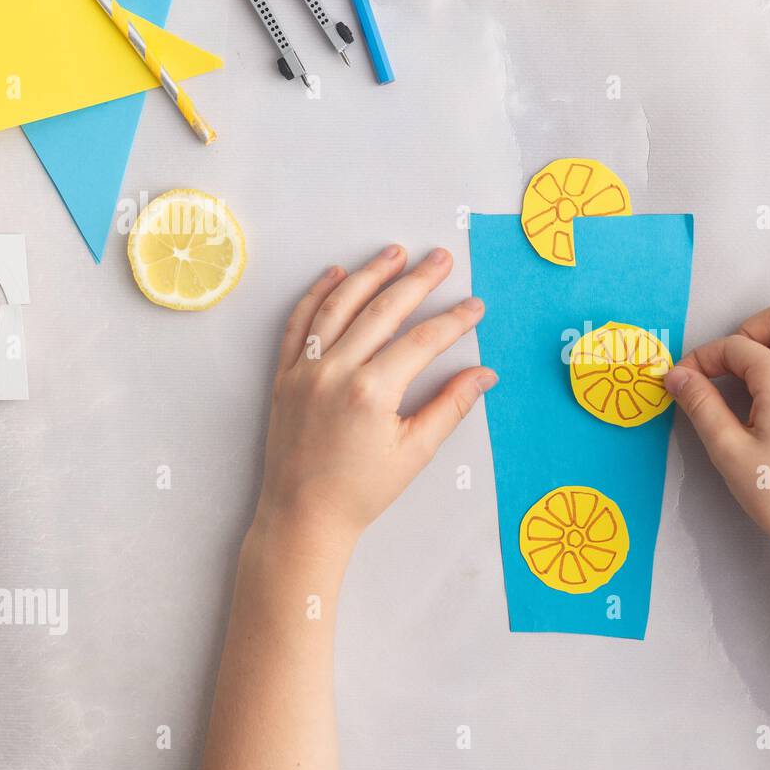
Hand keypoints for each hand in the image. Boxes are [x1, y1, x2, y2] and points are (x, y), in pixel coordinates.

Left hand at [255, 245, 495, 553]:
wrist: (302, 517)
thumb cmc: (361, 492)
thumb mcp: (415, 452)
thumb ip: (451, 407)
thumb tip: (485, 375)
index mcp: (372, 391)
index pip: (423, 340)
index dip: (454, 320)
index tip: (476, 306)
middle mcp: (335, 371)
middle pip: (383, 310)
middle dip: (417, 281)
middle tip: (442, 258)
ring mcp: (305, 370)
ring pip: (340, 305)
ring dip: (370, 274)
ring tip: (395, 252)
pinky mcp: (284, 375)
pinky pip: (299, 322)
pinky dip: (317, 294)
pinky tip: (336, 274)